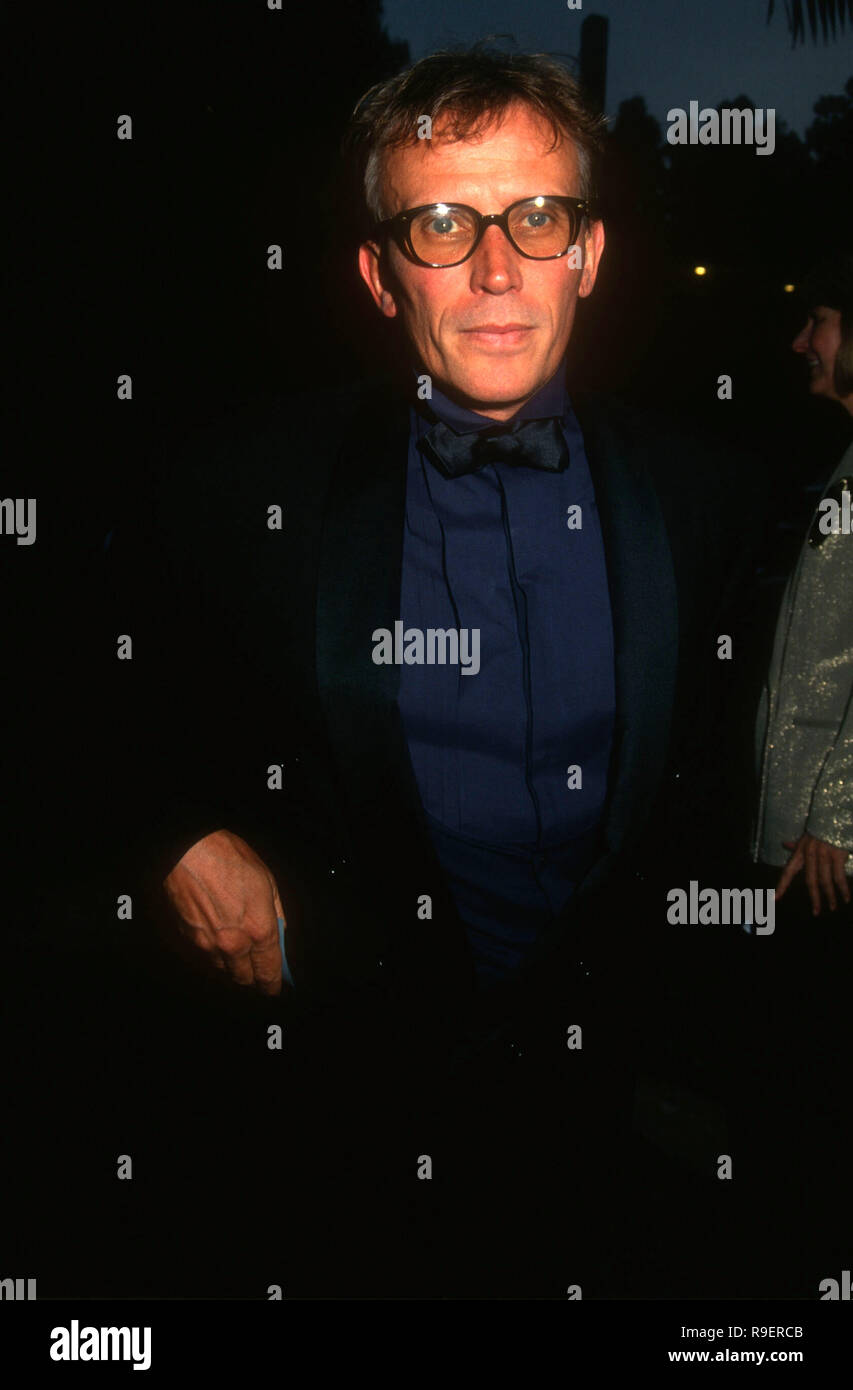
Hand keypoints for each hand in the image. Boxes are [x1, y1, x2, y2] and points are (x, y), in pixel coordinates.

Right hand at [163, 829, 285, 994]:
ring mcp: (208, 944)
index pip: (268, 972)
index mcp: (259, 930)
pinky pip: (206, 955)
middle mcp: (234, 944)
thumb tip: (281, 935)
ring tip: (238, 952)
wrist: (189, 850)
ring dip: (233, 966)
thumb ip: (277, 915)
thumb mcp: (267, 882)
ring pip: (223, 970)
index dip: (272, 985)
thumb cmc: (231, 859)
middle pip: (244, 978)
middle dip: (253, 978)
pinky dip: (214, 953)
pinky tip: (219, 936)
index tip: (274, 988)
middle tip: (258, 972)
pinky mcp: (189, 938)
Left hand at [776, 832, 851, 915]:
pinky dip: (842, 889)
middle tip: (816, 912)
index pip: (788, 870)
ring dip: (830, 896)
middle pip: (810, 881)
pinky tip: (845, 898)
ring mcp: (824, 855)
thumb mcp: (808, 834)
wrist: (836, 815)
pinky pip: (839, 876)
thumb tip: (785, 844)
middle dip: (814, 898)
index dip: (782, 885)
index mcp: (801, 850)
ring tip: (833, 907)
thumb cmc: (822, 826)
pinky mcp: (838, 855)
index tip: (776, 899)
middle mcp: (810, 854)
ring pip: (825, 881)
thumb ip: (797, 844)